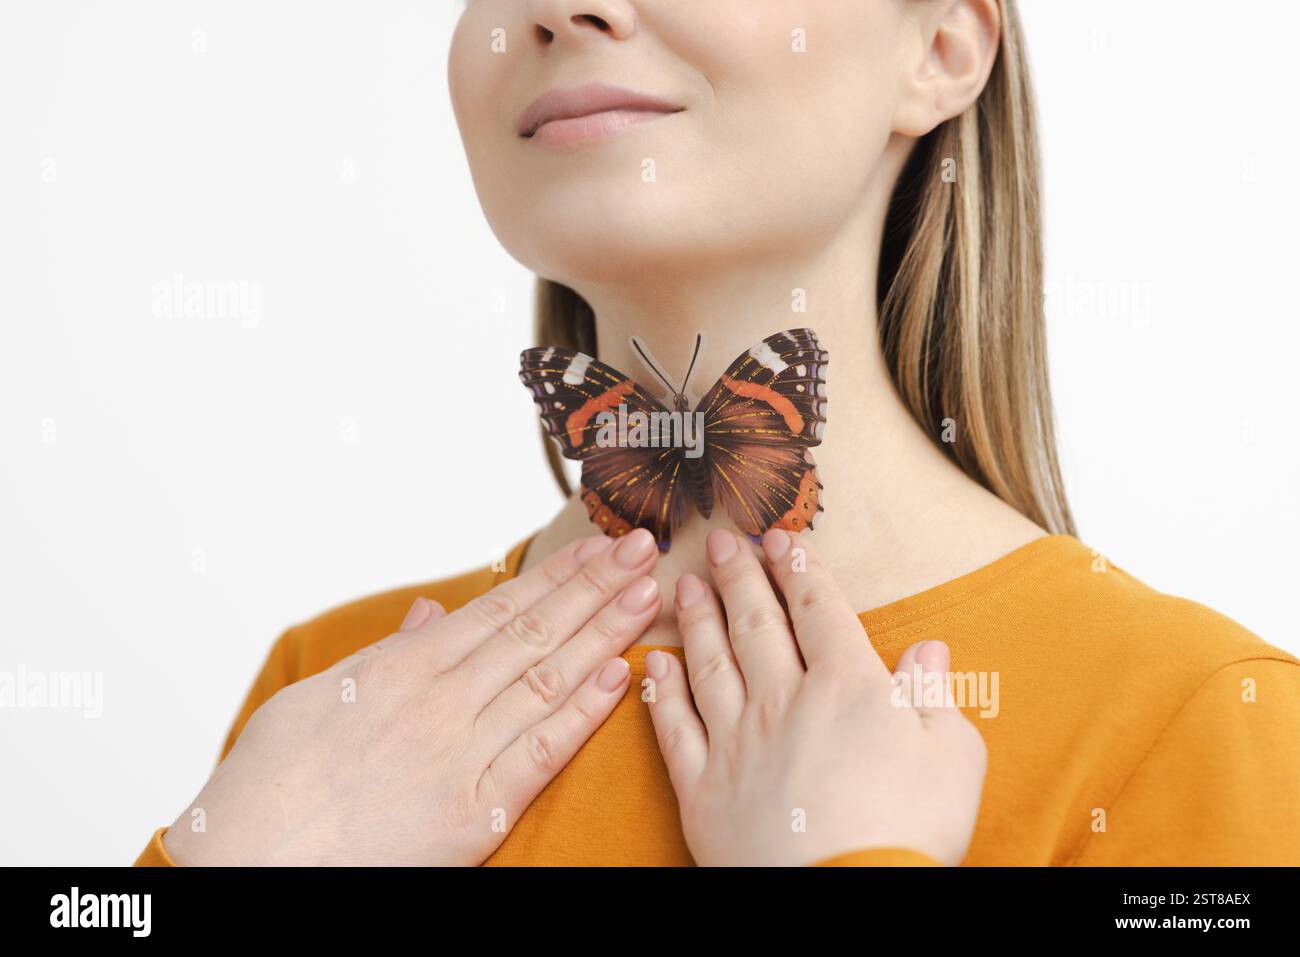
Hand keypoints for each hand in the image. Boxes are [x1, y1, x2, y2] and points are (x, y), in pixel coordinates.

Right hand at [162, 529, 662, 865]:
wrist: (246, 860)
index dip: (556, 576)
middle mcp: (438, 702)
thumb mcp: (318, 695)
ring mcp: (460, 755)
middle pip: (535, 632)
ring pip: (549, 681)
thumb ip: (388, 651)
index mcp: (400, 667)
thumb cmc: (271, 782)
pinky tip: (620, 678)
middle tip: (643, 552)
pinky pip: (541, 754)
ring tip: (646, 599)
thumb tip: (431, 614)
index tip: (596, 548)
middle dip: (595, 589)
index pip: (499, 608)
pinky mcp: (474, 813)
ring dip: (604, 636)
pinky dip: (584, 714)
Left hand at [646, 528, 986, 866]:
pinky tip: (653, 664)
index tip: (782, 538)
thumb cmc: (908, 834)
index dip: (799, 568)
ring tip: (685, 583)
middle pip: (755, 623)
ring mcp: (735, 742)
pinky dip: (661, 691)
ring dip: (696, 617)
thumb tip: (929, 650)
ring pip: (708, 662)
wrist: (841, 902)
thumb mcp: (954, 758)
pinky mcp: (702, 788)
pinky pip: (674, 727)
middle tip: (720, 539)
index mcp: (846, 686)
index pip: (819, 608)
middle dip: (737, 575)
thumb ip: (933, 696)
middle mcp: (783, 701)